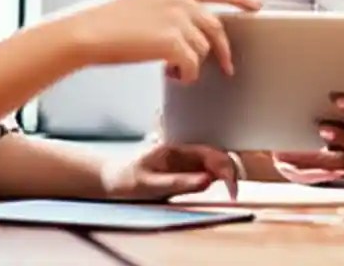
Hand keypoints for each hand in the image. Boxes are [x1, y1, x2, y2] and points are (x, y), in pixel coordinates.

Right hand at [54, 0, 259, 82]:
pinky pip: (194, 65)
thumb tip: (192, 27)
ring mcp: (179, 18)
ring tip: (173, 70)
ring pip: (204, 49)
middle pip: (217, 26)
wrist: (86, 33)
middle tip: (228, 67)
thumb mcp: (143, 2)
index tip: (256, 6)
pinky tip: (172, 76)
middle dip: (223, 49)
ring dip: (193, 64)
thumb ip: (170, 7)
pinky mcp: (174, 41)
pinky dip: (187, 75)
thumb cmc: (108, 23)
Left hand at [101, 142, 239, 201]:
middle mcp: (185, 152)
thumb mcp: (149, 184)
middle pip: (218, 155)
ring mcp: (186, 160)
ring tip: (231, 192)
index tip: (231, 188)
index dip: (226, 168)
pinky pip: (209, 171)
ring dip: (227, 175)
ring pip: (216, 162)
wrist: (110, 180)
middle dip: (231, 171)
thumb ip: (178, 182)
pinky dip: (219, 179)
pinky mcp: (186, 170)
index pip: (212, 153)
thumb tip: (208, 180)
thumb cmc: (126, 179)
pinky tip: (222, 188)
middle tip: (233, 194)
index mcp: (177, 149)